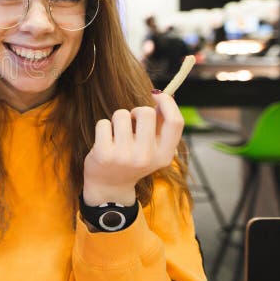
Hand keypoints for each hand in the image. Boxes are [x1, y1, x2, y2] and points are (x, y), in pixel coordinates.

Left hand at [83, 91, 183, 205]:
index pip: (175, 122)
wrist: (109, 186)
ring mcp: (124, 156)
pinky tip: (105, 141)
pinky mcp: (104, 154)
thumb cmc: (132, 159)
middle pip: (146, 112)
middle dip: (135, 111)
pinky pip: (103, 123)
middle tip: (131, 123)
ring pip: (122, 114)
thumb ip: (160, 126)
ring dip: (117, 120)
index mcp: (164, 156)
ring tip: (117, 135)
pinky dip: (103, 127)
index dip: (168, 103)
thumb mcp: (153, 149)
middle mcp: (146, 157)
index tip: (157, 94)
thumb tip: (161, 96)